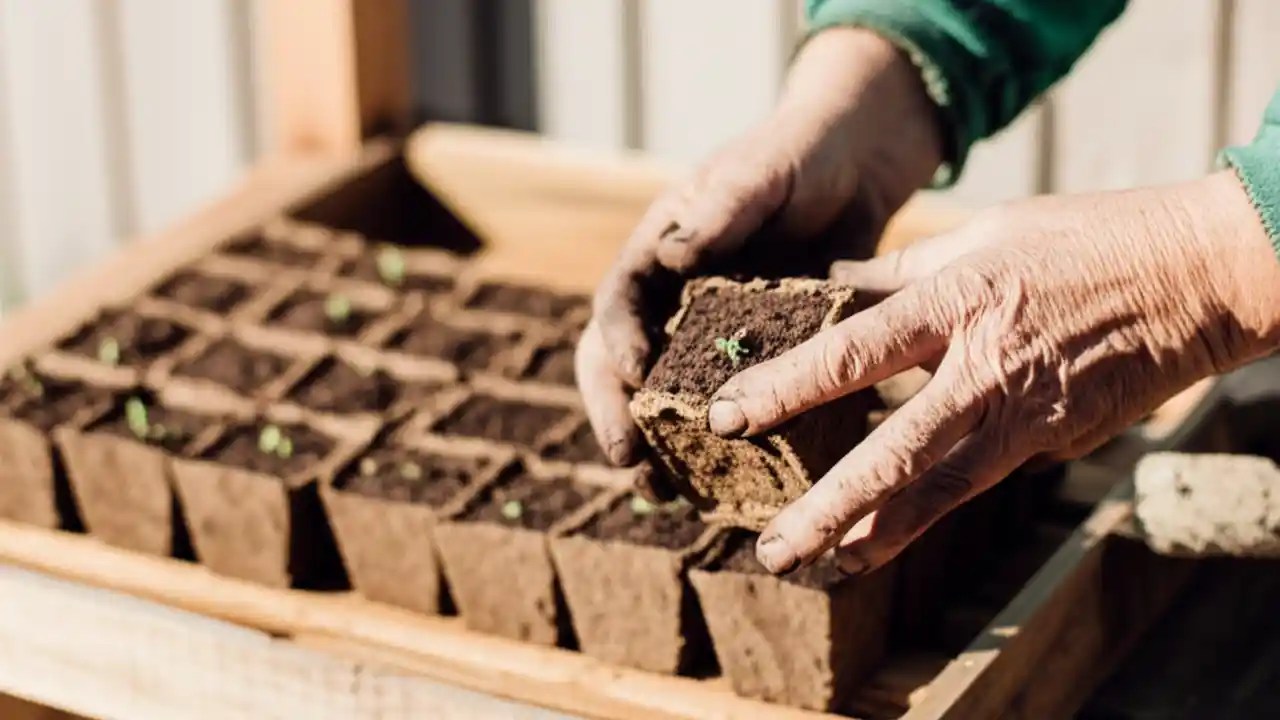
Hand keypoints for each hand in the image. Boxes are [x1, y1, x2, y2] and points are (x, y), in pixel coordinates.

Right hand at [576, 28, 943, 496]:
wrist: (860, 166)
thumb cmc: (802, 153)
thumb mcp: (762, 173)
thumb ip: (722, 210)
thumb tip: (671, 256)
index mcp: (657, 253)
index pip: (617, 302)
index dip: (616, 342)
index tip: (635, 377)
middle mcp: (674, 301)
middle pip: (624, 367)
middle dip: (621, 418)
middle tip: (634, 466)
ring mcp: (713, 335)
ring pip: (673, 399)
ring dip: (665, 448)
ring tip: (672, 497)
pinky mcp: (760, 359)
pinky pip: (735, 407)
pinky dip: (732, 447)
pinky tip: (743, 485)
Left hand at [706, 172, 1279, 573]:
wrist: (1200, 273)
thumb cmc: (1086, 238)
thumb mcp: (983, 235)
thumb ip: (901, 271)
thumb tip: (835, 281)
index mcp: (957, 302)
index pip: (851, 353)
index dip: (784, 387)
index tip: (727, 415)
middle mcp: (984, 368)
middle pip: (894, 451)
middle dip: (828, 504)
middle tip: (774, 546)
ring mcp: (1027, 415)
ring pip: (941, 488)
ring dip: (880, 531)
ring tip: (827, 564)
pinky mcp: (1057, 442)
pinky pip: (983, 478)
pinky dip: (935, 508)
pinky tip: (893, 532)